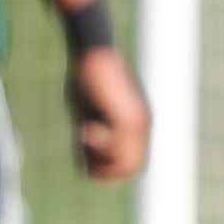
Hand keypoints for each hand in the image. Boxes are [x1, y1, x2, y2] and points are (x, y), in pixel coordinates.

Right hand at [68, 48, 149, 180]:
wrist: (94, 52)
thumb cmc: (87, 77)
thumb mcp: (90, 110)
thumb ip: (93, 130)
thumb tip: (86, 150)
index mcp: (136, 125)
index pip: (130, 164)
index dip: (107, 170)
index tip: (84, 157)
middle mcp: (142, 125)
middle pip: (130, 169)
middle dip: (103, 171)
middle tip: (81, 153)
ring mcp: (138, 122)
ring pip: (124, 162)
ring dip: (98, 158)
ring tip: (82, 138)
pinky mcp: (128, 116)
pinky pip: (116, 147)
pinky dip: (97, 145)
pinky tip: (84, 129)